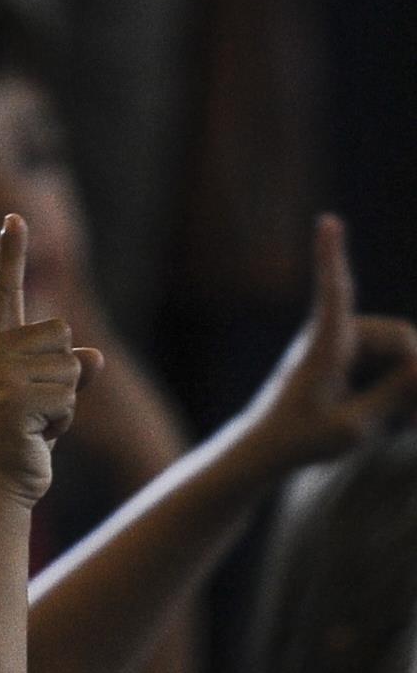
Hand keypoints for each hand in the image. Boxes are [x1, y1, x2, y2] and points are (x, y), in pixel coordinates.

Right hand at [0, 215, 101, 507]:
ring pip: (71, 365)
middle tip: (36, 413)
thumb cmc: (21, 447)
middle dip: (66, 376)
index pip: (4, 294)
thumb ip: (73, 374)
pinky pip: (69, 395)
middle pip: (63, 334)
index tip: (14, 217)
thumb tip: (94, 358)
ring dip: (67, 402)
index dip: (11, 255)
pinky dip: (64, 421)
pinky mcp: (13, 399)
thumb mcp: (50, 402)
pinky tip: (37, 437)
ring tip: (36, 426)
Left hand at [235, 213, 416, 479]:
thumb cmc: (299, 440)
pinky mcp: (353, 357)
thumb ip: (390, 396)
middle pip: (401, 340)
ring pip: (402, 355)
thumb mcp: (351, 428)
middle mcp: (337, 334)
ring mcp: (348, 343)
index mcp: (324, 343)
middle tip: (416, 421)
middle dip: (416, 375)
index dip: (333, 258)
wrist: (269, 449)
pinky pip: (392, 367)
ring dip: (410, 389)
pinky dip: (399, 392)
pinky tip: (405, 422)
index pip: (334, 293)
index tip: (326, 222)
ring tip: (410, 426)